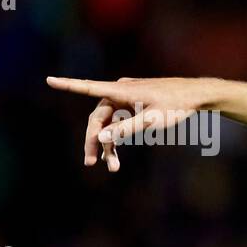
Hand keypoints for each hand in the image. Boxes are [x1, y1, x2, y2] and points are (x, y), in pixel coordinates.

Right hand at [45, 76, 215, 171]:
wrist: (197, 95)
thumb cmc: (176, 106)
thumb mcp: (151, 121)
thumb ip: (125, 129)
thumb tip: (100, 136)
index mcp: (121, 91)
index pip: (89, 87)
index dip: (68, 85)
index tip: (49, 79)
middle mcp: (120, 92)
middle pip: (98, 117)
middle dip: (95, 141)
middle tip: (91, 163)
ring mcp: (127, 98)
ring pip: (109, 122)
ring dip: (109, 144)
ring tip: (113, 167)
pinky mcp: (134, 104)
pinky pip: (119, 121)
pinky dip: (118, 136)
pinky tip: (115, 156)